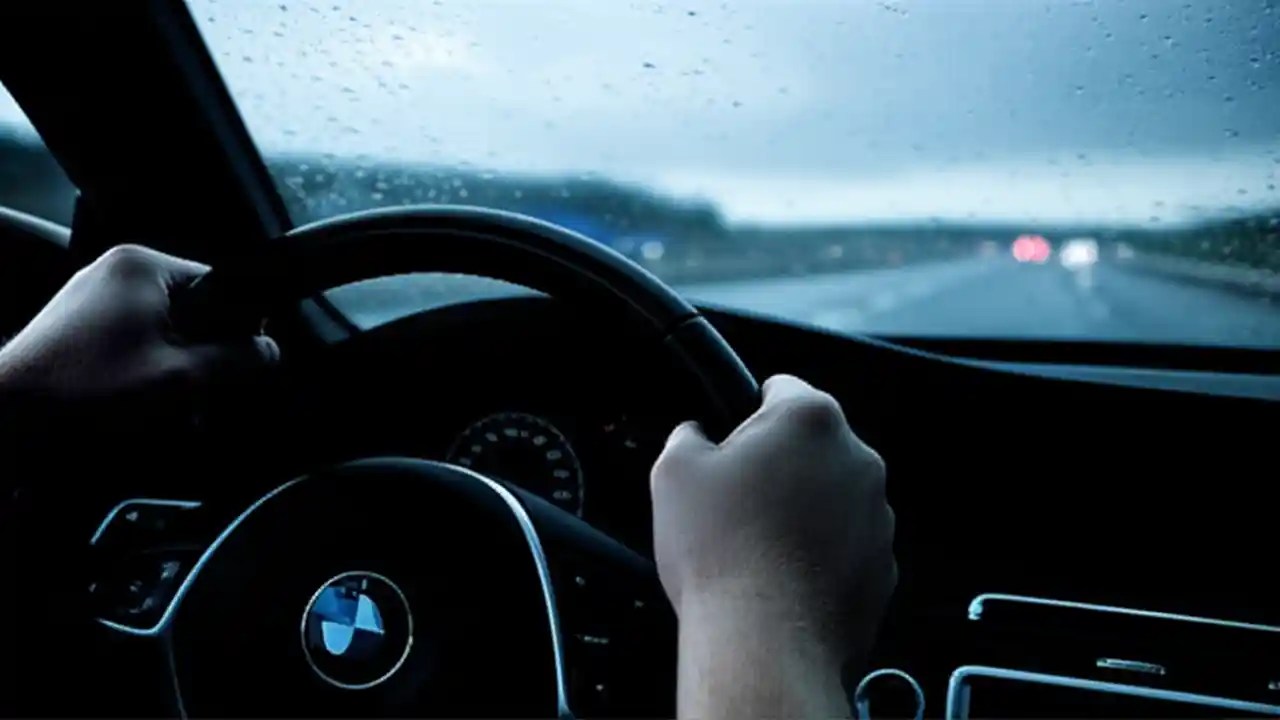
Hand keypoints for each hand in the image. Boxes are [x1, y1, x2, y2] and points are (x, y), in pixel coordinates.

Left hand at [0, 244, 277, 402]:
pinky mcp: (77, 323)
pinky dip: (144, 367)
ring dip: (174, 366)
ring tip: (164, 404)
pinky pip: (134, 338)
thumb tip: (274, 350)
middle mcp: (119, 269)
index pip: (222, 285)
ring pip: (164, 328)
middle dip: (202, 353)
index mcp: (145, 265)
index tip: (238, 366)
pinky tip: (135, 401)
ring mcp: (93, 294)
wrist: (10, 415)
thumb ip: (237, 360)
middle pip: (194, 309)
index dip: (239, 328)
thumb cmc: (91, 390)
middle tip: (198, 393)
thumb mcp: (181, 378)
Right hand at [651, 373, 895, 666]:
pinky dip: (820, 554)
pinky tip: (782, 575)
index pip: (779, 387)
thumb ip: (687, 435)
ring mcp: (877, 514)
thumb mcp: (673, 472)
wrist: (764, 640)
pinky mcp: (884, 565)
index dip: (746, 410)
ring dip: (801, 510)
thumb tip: (696, 435)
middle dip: (776, 465)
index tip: (730, 438)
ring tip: (756, 545)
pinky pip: (847, 544)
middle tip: (734, 501)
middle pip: (810, 444)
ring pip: (831, 496)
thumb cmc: (721, 552)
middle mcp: (857, 459)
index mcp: (809, 419)